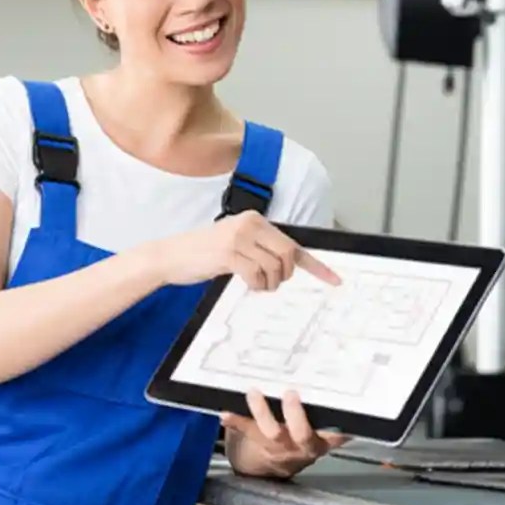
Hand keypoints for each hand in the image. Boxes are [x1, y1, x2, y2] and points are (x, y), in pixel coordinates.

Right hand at [148, 211, 340, 289]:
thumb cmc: (203, 253)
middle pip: (288, 256)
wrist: (170, 256)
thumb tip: (286, 265)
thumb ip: (260, 249)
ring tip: (253, 282)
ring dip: (268, 283)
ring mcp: (239, 238)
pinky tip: (246, 283)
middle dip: (283, 275)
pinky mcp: (228, 253)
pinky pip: (256, 275)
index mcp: (255, 220)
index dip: (316, 265)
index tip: (334, 280)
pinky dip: (255, 285)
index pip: (293, 243)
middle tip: (269, 282)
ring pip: (274, 268)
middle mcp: (249, 224)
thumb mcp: (235, 244)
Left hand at [221, 389, 348, 478]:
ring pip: (272, 432)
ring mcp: (279, 445)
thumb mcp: (320, 430)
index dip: (340, 427)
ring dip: (262, 411)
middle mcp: (301, 445)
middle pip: (302, 434)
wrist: (270, 467)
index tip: (339, 412)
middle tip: (291, 395)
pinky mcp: (257, 440)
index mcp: (322, 440)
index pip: (336, 433)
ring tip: (254, 393)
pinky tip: (226, 412)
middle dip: (296, 415)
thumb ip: (330, 414)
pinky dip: (235, 419)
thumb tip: (344, 376)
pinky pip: (246, 429)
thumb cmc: (299, 436)